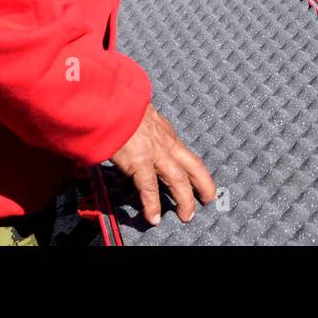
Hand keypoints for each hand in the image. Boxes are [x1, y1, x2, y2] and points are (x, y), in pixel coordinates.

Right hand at [110, 105, 215, 224]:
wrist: (109, 99)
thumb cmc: (120, 105)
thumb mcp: (140, 115)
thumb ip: (144, 129)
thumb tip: (138, 137)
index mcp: (166, 132)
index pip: (186, 154)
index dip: (196, 169)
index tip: (202, 180)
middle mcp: (166, 141)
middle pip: (193, 166)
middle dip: (204, 184)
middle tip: (208, 199)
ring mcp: (154, 151)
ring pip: (178, 179)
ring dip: (184, 199)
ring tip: (187, 216)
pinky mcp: (138, 159)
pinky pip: (149, 186)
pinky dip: (152, 204)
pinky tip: (153, 218)